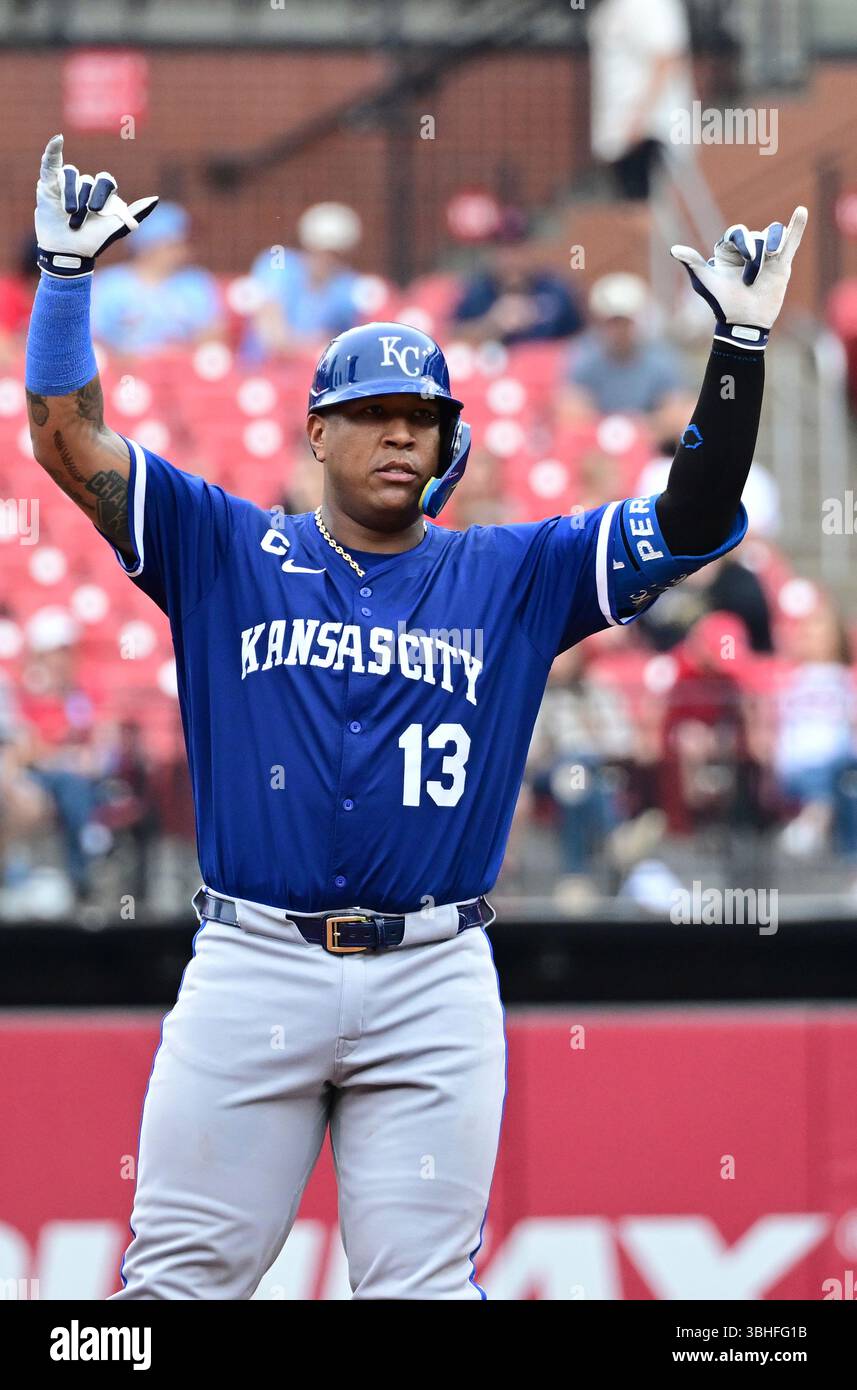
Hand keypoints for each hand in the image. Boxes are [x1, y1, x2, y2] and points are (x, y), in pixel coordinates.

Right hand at [35, 133, 158, 277]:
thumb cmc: (94, 241)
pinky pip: (51, 162)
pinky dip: (52, 150)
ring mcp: (67, 183)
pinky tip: (58, 140)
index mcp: (104, 193)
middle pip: (89, 179)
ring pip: (71, 175)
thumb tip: (155, 198)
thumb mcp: (118, 227)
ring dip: (71, 195)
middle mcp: (86, 185)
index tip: (98, 213)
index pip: (106, 181)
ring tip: (69, 213)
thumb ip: (137, 213)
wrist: (68, 252)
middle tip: (83, 218)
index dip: (102, 195)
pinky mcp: (49, 183)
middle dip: (85, 200)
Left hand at [670, 206, 807, 347]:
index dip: (743, 240)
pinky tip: (802, 211)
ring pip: (774, 234)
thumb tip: (674, 249)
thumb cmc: (723, 304)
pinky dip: (797, 226)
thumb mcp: (706, 283)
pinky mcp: (782, 263)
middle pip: (757, 236)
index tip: (747, 255)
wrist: (744, 323)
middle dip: (756, 255)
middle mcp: (748, 250)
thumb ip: (693, 264)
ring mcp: (766, 256)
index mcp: (729, 251)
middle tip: (751, 279)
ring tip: (773, 256)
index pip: (738, 233)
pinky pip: (792, 240)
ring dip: (774, 242)